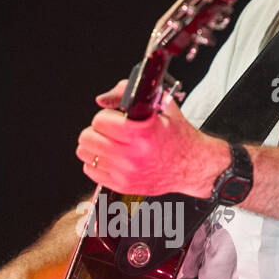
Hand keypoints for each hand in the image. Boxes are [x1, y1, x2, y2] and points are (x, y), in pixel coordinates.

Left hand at [76, 80, 226, 196]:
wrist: (192, 165)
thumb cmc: (177, 135)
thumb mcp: (161, 104)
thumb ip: (128, 93)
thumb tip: (103, 99)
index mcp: (142, 133)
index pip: (100, 121)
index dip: (106, 116)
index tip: (114, 118)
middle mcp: (133, 155)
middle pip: (88, 138)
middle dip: (96, 130)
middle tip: (109, 130)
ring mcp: (126, 173)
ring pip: (86, 154)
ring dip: (94, 145)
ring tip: (108, 143)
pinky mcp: (123, 186)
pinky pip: (91, 170)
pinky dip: (96, 162)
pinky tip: (110, 157)